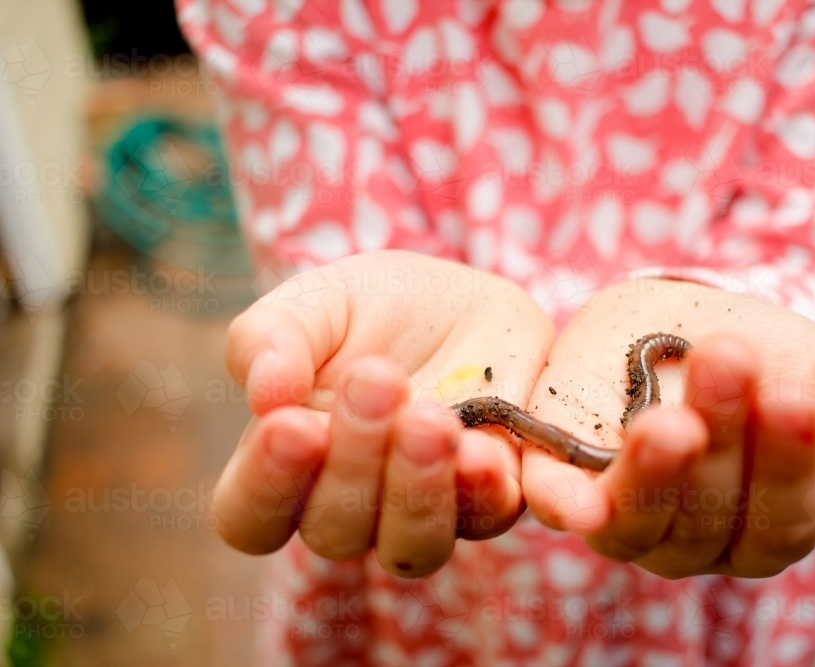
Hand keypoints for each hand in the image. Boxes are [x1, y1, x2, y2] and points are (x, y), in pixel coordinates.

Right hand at [214, 251, 553, 576]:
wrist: (465, 298)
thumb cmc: (372, 310)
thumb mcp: (316, 303)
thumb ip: (272, 336)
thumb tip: (266, 391)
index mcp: (291, 467)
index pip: (251, 517)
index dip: (266, 485)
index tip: (291, 425)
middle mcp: (355, 508)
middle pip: (336, 529)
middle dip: (356, 457)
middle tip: (380, 380)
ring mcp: (428, 510)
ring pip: (414, 544)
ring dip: (421, 488)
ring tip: (435, 421)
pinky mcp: (495, 494)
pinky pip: (497, 513)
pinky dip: (501, 491)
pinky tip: (502, 462)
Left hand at [520, 278, 814, 577]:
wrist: (677, 318)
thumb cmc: (761, 360)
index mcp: (765, 522)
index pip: (781, 520)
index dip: (788, 465)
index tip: (795, 396)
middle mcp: (694, 537)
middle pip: (708, 510)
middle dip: (722, 435)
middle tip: (730, 356)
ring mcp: (625, 516)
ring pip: (638, 518)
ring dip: (652, 470)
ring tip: (669, 415)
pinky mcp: (561, 482)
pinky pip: (559, 505)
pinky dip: (562, 502)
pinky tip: (568, 491)